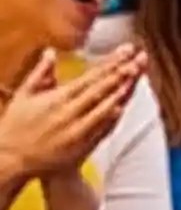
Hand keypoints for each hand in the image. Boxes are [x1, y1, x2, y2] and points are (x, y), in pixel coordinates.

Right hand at [0, 45, 144, 185]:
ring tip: (135, 78)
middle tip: (138, 60)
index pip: (90, 77)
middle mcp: (69, 113)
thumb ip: (40, 73)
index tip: (126, 51)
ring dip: (121, 93)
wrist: (12, 158)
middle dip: (121, 73)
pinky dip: (111, 117)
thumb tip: (51, 51)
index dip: (110, 63)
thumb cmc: (17, 124)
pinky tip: (122, 106)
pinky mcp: (81, 146)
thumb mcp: (23, 96)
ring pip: (104, 109)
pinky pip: (100, 130)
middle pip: (101, 90)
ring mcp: (77, 130)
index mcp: (57, 99)